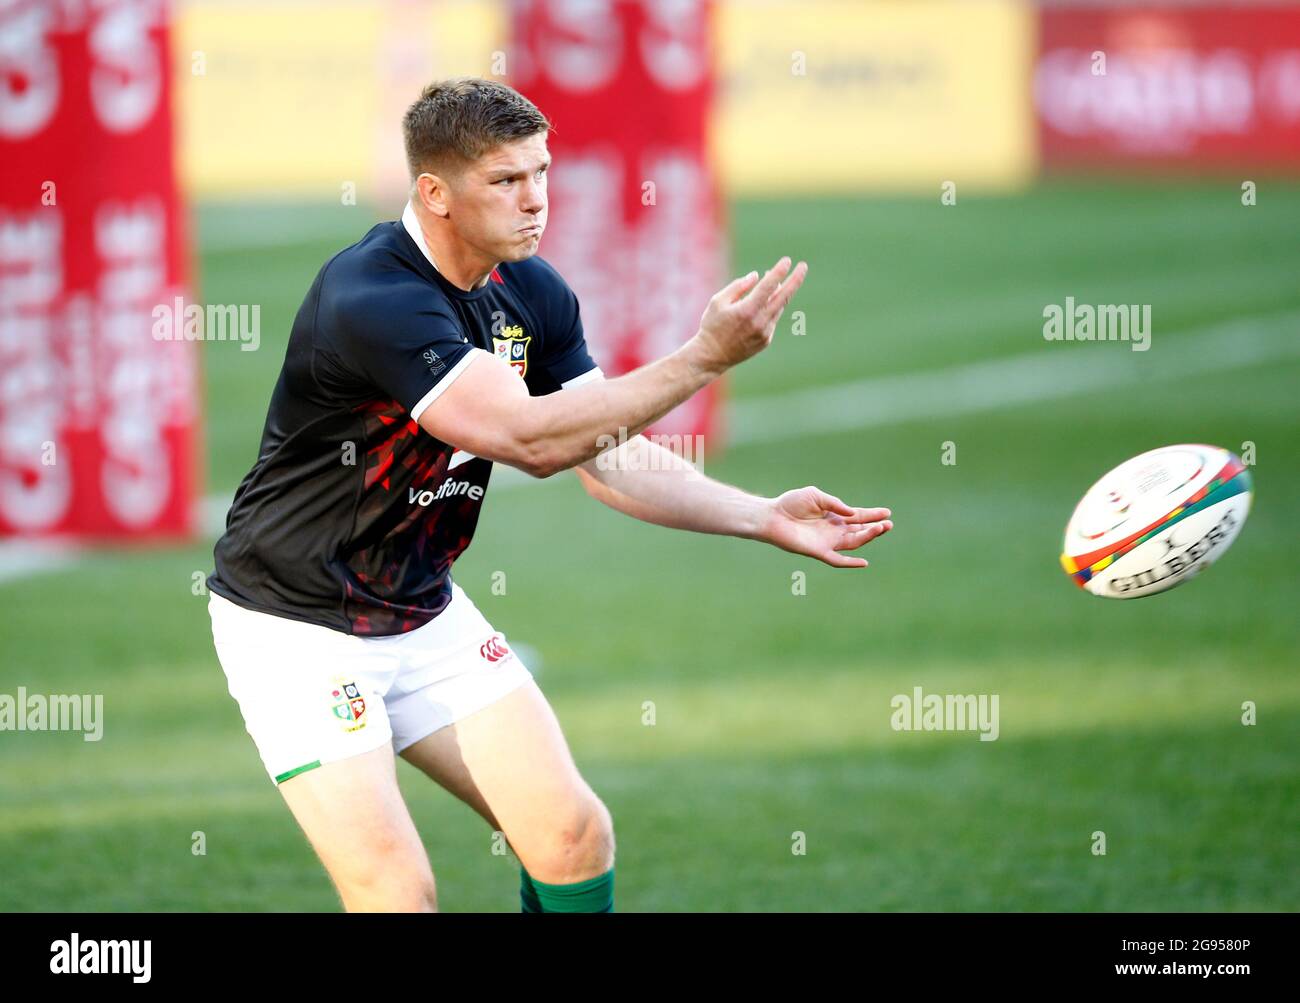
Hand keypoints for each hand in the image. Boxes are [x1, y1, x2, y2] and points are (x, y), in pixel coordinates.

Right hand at [688, 256, 807, 376]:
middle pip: (783, 297)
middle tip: (803, 266)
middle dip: (795, 280)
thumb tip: (757, 276)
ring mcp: (765, 333)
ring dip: (779, 293)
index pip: (768, 286)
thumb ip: (738, 287)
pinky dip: (770, 309)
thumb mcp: (718, 302)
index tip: (787, 260)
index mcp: (747, 310)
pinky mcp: (766, 340)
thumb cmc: (712, 325)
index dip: (778, 272)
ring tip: (774, 284)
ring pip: (778, 307)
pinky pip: (772, 319)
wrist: (712, 356)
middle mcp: (759, 322)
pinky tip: (759, 307)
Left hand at [759, 487, 892, 568]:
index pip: (857, 516)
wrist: (772, 516)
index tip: (887, 513)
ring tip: (880, 529)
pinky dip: (850, 563)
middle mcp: (833, 529)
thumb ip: (835, 504)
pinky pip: (837, 560)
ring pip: (853, 543)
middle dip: (874, 527)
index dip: (872, 515)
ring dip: (867, 537)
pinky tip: (864, 562)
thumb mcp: (816, 496)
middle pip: (859, 530)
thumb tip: (852, 513)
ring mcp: (827, 541)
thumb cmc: (791, 503)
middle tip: (888, 523)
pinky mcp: (818, 551)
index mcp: (833, 515)